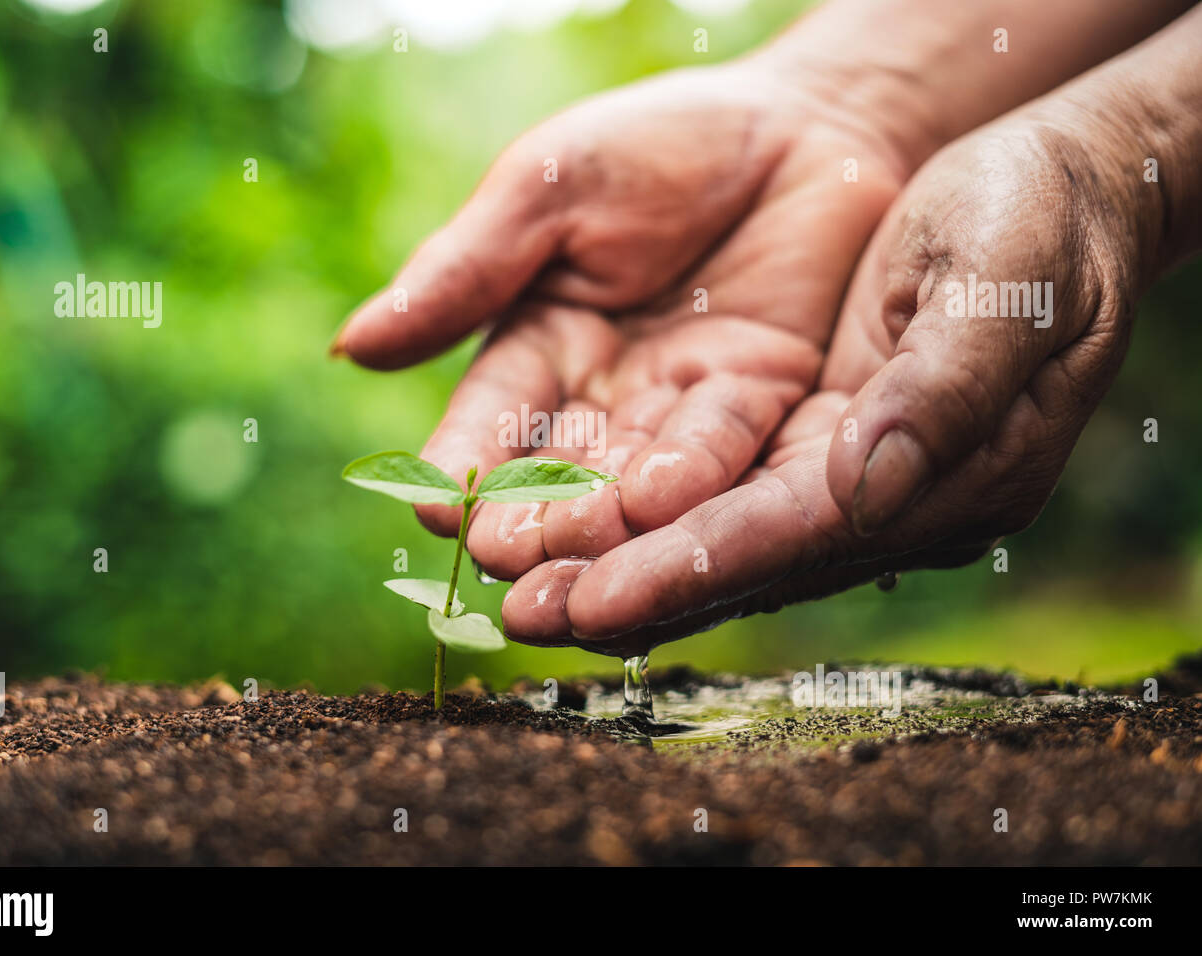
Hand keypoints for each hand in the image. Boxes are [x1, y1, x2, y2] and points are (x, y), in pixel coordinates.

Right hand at [336, 56, 909, 576]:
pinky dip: (691, 474)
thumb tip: (351, 345)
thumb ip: (465, 270)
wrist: (804, 117)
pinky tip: (658, 503)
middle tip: (501, 563)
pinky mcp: (765, 399)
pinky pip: (725, 443)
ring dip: (604, 522)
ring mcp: (685, 405)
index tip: (432, 506)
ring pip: (636, 476)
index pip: (488, 418)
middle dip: (530, 517)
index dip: (460, 461)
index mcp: (539, 346)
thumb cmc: (659, 141)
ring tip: (573, 559)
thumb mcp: (547, 190)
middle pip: (558, 471)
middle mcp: (607, 395)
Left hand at [502, 101, 1149, 656]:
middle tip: (521, 618)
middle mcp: (895, 503)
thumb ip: (943, 387)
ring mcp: (854, 480)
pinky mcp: (817, 446)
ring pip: (718, 536)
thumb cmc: (1043, 221)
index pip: (795, 536)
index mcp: (955, 478)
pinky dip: (642, 512)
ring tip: (516, 589)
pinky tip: (570, 524)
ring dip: (617, 561)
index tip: (591, 601)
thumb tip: (864, 490)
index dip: (689, 569)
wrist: (1054, 192)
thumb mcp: (1011, 283)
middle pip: (743, 559)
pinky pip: (718, 492)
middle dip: (629, 588)